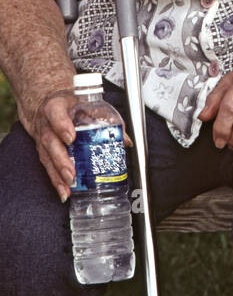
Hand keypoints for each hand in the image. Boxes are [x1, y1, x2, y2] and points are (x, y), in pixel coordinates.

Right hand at [20, 88, 131, 202]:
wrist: (48, 105)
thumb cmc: (70, 105)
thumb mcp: (86, 104)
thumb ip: (106, 119)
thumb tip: (124, 139)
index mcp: (56, 108)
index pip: (56, 115)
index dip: (62, 126)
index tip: (71, 137)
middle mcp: (46, 125)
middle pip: (51, 143)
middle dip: (62, 159)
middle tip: (72, 171)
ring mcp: (43, 141)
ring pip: (48, 158)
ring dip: (59, 174)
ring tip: (70, 185)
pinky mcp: (43, 153)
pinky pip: (48, 169)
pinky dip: (56, 182)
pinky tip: (64, 192)